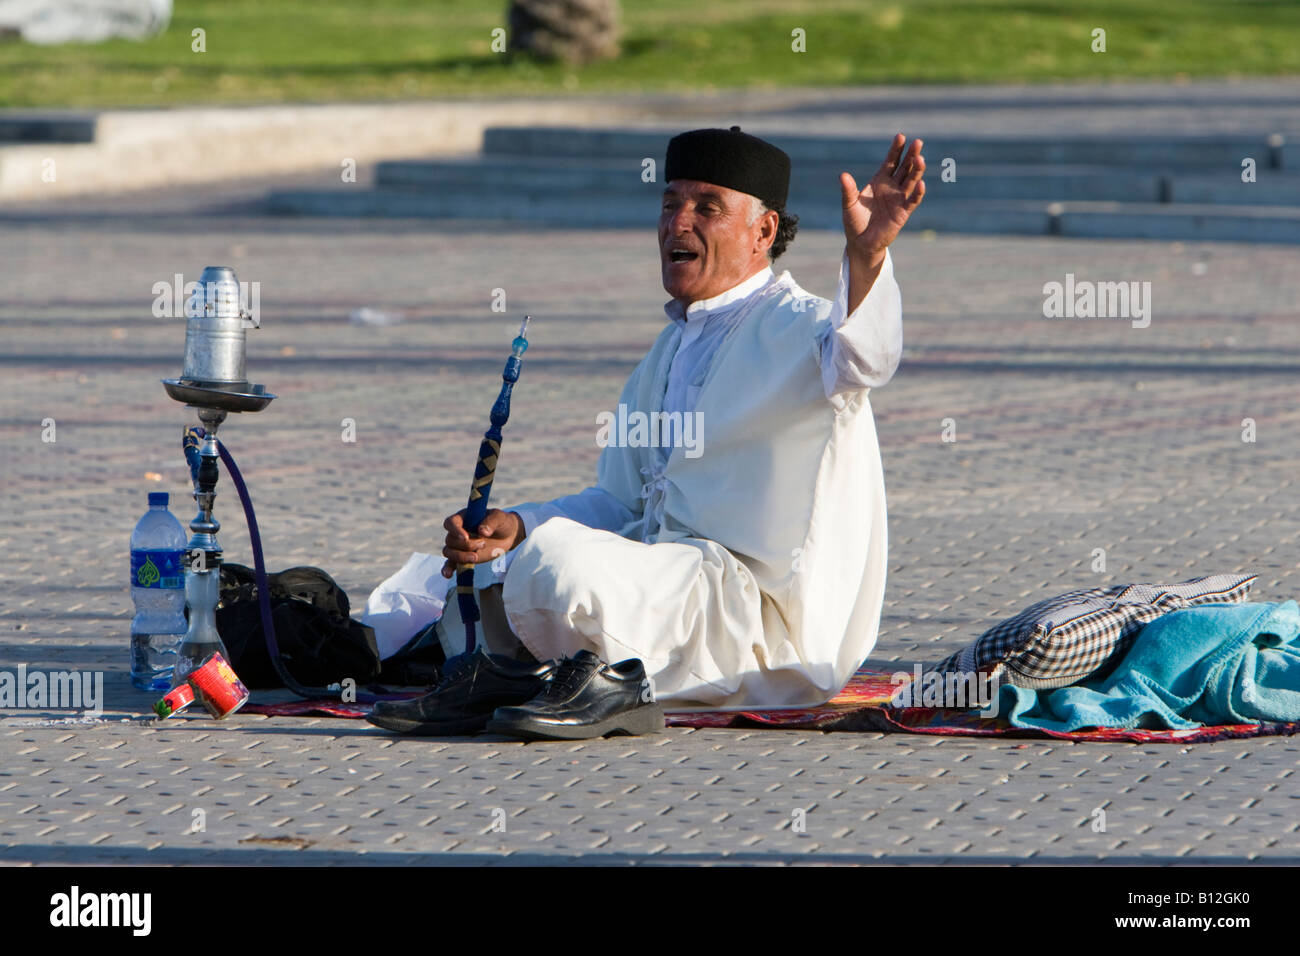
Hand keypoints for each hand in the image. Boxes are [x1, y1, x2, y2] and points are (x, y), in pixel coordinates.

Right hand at [440, 509, 524, 577]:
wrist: (507, 535)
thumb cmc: (502, 522)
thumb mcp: (500, 517)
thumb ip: (491, 522)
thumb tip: (482, 531)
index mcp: (463, 518)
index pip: (451, 523)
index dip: (455, 530)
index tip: (466, 537)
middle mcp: (458, 532)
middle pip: (450, 540)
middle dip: (466, 545)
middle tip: (483, 544)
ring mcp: (459, 546)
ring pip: (449, 552)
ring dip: (460, 557)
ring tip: (476, 557)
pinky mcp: (463, 557)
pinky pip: (450, 563)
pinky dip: (448, 569)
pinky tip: (448, 575)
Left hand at [840, 133, 925, 266]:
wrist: (861, 242)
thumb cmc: (854, 221)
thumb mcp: (849, 204)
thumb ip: (848, 190)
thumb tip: (843, 175)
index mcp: (879, 180)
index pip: (890, 161)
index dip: (896, 149)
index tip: (901, 136)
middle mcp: (892, 187)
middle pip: (904, 167)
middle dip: (911, 155)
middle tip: (918, 142)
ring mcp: (899, 198)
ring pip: (911, 181)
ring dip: (916, 171)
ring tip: (920, 159)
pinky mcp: (903, 212)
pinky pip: (912, 200)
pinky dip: (917, 193)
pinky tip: (920, 183)